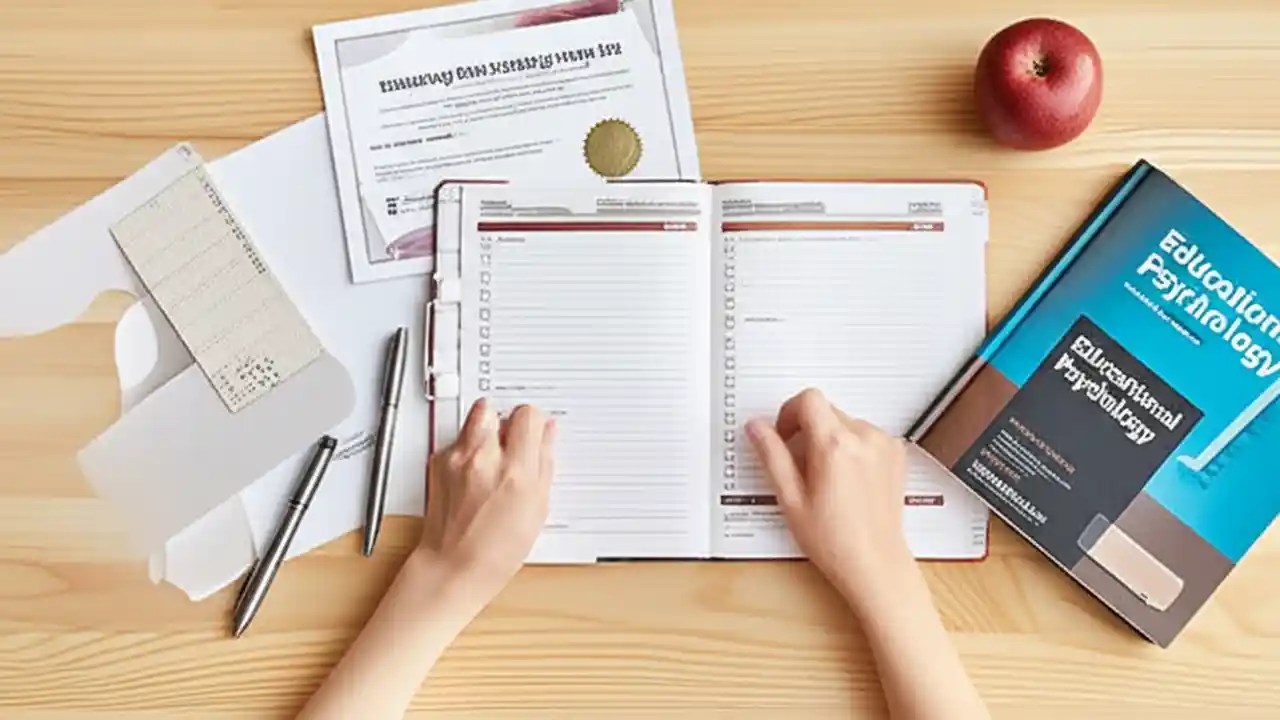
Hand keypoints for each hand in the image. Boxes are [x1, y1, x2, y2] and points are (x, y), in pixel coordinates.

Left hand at [418, 399, 555, 602]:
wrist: (454, 566)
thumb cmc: (496, 549)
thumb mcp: (537, 508)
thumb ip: (544, 463)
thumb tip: (547, 434)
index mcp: (515, 471)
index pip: (528, 415)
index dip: (534, 423)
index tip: (534, 433)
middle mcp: (483, 458)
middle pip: (497, 409)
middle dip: (507, 421)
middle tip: (512, 443)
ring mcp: (457, 458)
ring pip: (475, 417)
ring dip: (486, 427)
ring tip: (492, 455)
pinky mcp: (438, 462)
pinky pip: (458, 439)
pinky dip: (467, 448)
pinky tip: (474, 472)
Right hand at [745, 389, 911, 610]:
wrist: (875, 563)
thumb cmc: (835, 541)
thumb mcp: (790, 499)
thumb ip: (771, 456)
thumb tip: (756, 428)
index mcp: (835, 445)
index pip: (808, 399)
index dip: (788, 413)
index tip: (784, 434)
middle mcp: (864, 438)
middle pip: (826, 409)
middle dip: (807, 430)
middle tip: (801, 467)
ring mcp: (884, 445)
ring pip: (845, 422)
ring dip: (830, 439)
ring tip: (826, 478)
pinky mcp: (896, 454)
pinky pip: (865, 435)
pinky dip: (852, 447)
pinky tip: (846, 480)